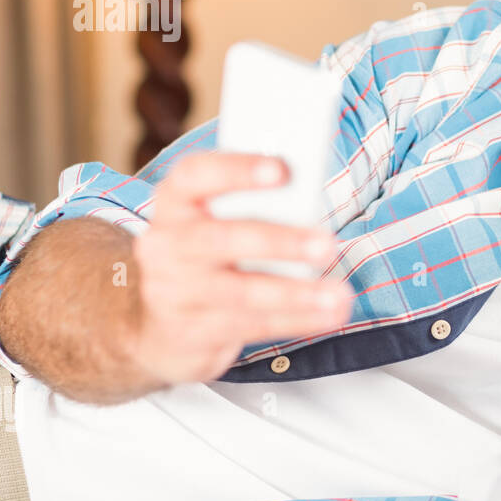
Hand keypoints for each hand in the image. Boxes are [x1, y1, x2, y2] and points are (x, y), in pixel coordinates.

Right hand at [125, 152, 353, 387]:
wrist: (162, 323)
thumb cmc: (211, 254)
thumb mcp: (220, 221)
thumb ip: (257, 207)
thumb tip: (312, 201)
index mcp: (176, 201)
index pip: (196, 175)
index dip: (238, 169)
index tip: (283, 170)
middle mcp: (168, 244)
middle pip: (222, 239)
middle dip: (280, 242)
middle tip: (327, 244)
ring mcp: (174, 291)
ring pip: (240, 292)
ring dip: (296, 293)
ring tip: (338, 294)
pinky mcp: (192, 331)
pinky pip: (250, 325)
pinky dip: (296, 320)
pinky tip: (327, 315)